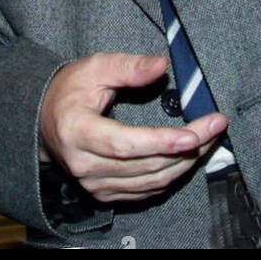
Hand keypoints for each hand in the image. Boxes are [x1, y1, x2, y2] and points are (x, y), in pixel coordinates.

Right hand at [39, 53, 224, 204]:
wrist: (45, 120)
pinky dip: (172, 174)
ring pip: (151, 182)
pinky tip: (187, 156)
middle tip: (215, 126)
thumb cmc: (69, 91)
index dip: (161, 142)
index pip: (124, 143)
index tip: (192, 134)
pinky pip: (146, 191)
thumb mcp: (94, 68)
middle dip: (187, 147)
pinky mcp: (104, 194)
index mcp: (76, 131)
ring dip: (186, 162)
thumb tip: (161, 65)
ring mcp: (94, 184)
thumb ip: (128, 67)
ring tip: (209, 139)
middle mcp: (84, 165)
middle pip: (145, 164)